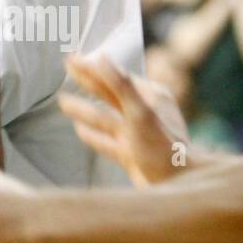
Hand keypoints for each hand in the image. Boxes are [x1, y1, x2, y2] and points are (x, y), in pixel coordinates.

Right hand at [59, 53, 191, 185]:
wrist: (179, 187)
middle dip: (88, 83)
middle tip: (67, 69)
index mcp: (151, 97)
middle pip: (109, 94)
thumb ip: (119, 84)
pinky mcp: (132, 155)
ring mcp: (137, 135)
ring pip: (104, 118)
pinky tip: (79, 130)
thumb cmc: (163, 146)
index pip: (115, 77)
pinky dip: (92, 135)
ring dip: (84, 110)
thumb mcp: (140, 111)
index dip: (93, 67)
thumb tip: (99, 56)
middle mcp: (144, 114)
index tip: (72, 59)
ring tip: (63, 101)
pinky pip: (107, 141)